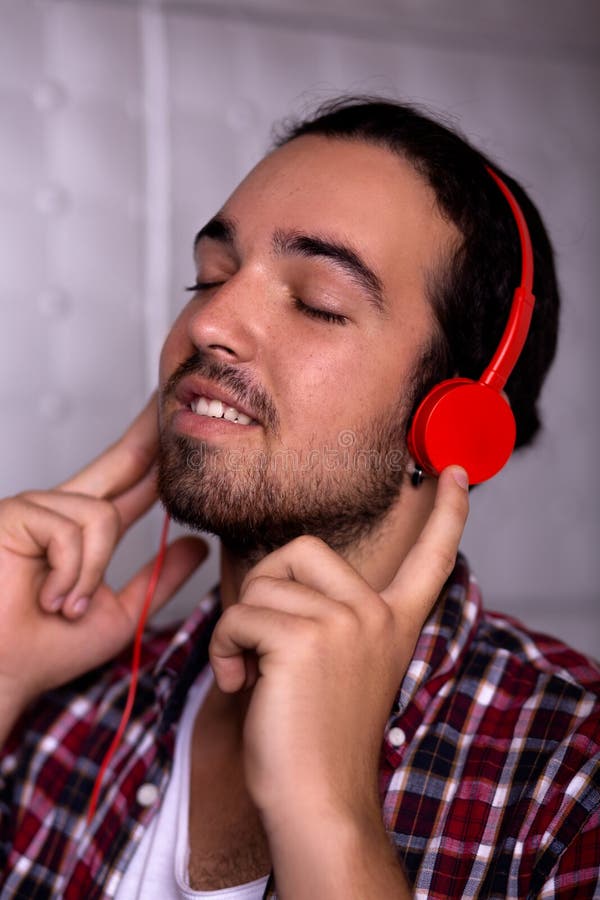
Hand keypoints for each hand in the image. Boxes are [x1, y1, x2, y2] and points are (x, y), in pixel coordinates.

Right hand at [0, 396, 207, 727]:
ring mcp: (37, 509)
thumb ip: (160, 578)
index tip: (175, 426)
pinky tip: (50, 597)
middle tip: (172, 395)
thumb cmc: (44, 651)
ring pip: (102, 518)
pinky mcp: (15, 514)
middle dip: (148, 434)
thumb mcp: (121, 612)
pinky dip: (69, 573)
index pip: (130, 483)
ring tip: (64, 606)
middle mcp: (61, 512)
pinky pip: (71, 531)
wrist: (3, 675)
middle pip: (118, 461)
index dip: (155, 455)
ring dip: (89, 574)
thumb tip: (198, 546)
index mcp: (83, 532)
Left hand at [209, 467, 468, 833]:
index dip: (447, 512)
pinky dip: (223, 648)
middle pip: (298, 548)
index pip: (430, 557)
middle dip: (262, 585)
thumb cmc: (315, 740)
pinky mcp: (305, 639)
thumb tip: (276, 581)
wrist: (318, 803)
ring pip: (260, 585)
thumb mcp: (338, 666)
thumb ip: (328, 617)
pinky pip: (238, 615)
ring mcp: (344, 623)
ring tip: (251, 674)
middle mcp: (376, 615)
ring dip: (238, 628)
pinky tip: (241, 685)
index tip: (456, 472)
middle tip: (260, 637)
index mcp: (393, 622)